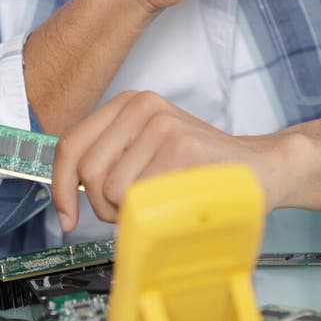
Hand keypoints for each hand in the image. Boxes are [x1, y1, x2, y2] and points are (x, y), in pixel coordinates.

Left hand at [51, 90, 291, 230]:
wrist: (261, 168)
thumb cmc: (200, 167)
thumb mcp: (148, 150)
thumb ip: (110, 160)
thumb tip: (64, 195)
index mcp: (127, 103)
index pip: (71, 144)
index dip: (59, 186)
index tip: (65, 217)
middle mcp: (141, 105)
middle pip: (87, 172)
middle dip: (101, 207)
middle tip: (129, 214)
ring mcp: (162, 124)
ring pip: (111, 189)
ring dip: (129, 213)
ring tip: (160, 206)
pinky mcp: (181, 145)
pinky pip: (140, 196)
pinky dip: (152, 213)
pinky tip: (176, 205)